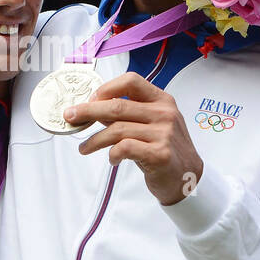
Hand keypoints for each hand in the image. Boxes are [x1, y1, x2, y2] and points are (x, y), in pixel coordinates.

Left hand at [66, 73, 202, 205]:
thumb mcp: (153, 124)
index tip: (90, 100)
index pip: (131, 81)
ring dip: (94, 140)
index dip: (106, 88)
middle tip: (70, 117)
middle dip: (88, 111)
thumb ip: (128, 115)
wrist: (189, 178)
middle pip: (117, 106)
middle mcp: (164, 114)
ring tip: (84, 148)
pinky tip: (112, 160)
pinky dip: (112, 154)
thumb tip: (93, 109)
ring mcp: (164, 134)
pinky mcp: (159, 155)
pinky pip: (124, 148)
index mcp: (162, 100)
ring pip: (117, 129)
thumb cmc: (165, 149)